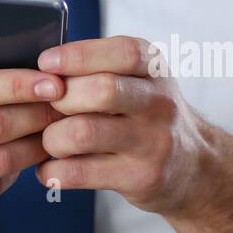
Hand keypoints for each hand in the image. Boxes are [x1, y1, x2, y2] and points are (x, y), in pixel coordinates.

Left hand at [35, 36, 215, 215]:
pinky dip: (51, 170)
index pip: (122, 53)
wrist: (193, 166)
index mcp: (155, 70)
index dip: (79, 55)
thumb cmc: (146, 116)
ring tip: (51, 142)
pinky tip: (51, 168)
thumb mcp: (139, 80)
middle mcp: (159, 103)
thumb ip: (99, 68)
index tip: (45, 62)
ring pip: (83, 133)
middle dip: (60, 99)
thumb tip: (38, 68)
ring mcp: (152, 143)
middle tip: (49, 110)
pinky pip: (78, 172)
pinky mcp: (140, 178)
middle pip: (100, 91)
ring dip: (51, 138)